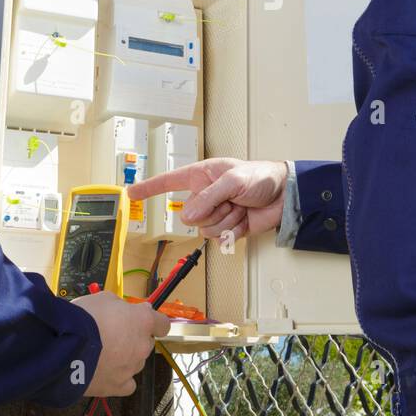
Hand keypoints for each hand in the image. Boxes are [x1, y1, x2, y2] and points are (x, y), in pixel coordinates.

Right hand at [70, 291, 170, 396]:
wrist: (65, 346)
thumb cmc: (83, 318)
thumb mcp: (103, 298)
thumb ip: (120, 305)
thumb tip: (126, 309)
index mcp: (143, 321)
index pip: (162, 324)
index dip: (152, 321)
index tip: (140, 320)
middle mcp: (142, 345)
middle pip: (146, 343)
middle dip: (133, 338)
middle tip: (112, 335)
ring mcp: (132, 367)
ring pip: (136, 362)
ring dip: (125, 357)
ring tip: (103, 353)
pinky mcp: (118, 385)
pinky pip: (127, 383)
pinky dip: (120, 378)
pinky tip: (108, 371)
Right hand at [126, 157, 288, 245]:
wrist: (284, 196)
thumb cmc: (261, 177)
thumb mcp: (233, 180)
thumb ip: (208, 197)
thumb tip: (188, 215)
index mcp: (202, 176)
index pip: (169, 181)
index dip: (149, 188)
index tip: (130, 194)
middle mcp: (205, 195)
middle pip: (189, 215)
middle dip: (212, 211)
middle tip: (231, 200)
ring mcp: (216, 213)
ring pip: (204, 230)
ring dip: (226, 221)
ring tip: (240, 208)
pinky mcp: (227, 229)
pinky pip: (219, 239)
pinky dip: (234, 232)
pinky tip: (244, 219)